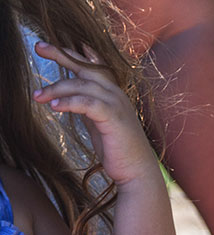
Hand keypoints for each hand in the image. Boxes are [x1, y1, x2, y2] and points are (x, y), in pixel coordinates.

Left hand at [32, 41, 160, 187]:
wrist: (137, 171)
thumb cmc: (118, 150)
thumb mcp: (100, 122)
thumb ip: (88, 107)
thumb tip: (68, 98)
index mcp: (113, 93)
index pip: (91, 65)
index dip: (71, 54)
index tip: (48, 46)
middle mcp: (116, 93)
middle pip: (85, 67)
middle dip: (60, 55)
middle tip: (38, 48)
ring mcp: (115, 104)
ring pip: (81, 85)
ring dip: (56, 89)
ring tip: (37, 96)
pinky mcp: (112, 117)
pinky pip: (86, 103)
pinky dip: (68, 103)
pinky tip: (53, 106)